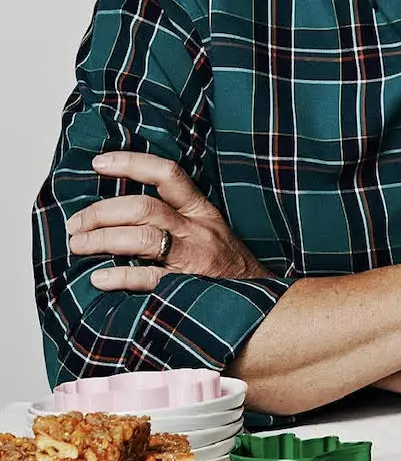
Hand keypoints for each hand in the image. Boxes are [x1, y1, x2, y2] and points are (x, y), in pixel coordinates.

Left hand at [67, 151, 268, 291]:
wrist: (261, 297)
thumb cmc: (227, 264)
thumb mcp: (209, 228)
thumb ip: (176, 216)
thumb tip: (123, 209)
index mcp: (201, 210)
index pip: (167, 174)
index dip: (131, 163)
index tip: (99, 163)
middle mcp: (197, 229)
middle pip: (144, 208)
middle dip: (102, 212)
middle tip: (78, 223)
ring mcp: (193, 257)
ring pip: (142, 238)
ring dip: (102, 239)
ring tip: (79, 245)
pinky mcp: (188, 285)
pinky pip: (149, 277)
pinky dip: (120, 276)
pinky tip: (99, 278)